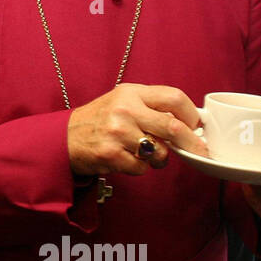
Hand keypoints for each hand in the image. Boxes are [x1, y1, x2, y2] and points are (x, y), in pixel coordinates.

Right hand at [67, 84, 206, 176]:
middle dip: (191, 143)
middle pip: (173, 127)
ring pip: (159, 152)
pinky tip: (127, 159)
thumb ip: (152, 107)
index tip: (195, 125)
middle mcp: (124, 110)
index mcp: (131, 93)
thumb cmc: (99, 120)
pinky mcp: (111, 154)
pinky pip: (142, 168)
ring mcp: (117, 133)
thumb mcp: (123, 102)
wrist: (63, 138)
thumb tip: (189, 123)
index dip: (190, 114)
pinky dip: (139, 168)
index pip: (174, 98)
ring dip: (159, 158)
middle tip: (196, 150)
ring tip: (145, 153)